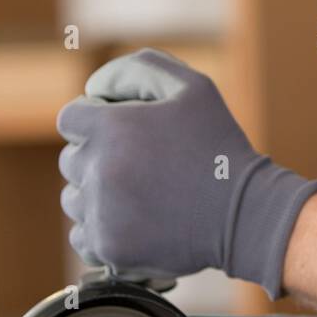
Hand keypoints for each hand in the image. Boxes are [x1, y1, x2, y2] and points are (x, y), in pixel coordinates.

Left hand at [56, 47, 316, 297]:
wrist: (245, 215)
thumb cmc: (220, 147)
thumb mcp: (193, 87)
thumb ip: (140, 69)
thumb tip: (95, 86)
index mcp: (112, 127)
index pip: (71, 119)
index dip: (95, 122)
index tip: (124, 133)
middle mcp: (99, 170)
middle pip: (71, 160)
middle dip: (98, 157)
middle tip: (140, 165)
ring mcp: (102, 213)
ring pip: (74, 199)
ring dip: (97, 195)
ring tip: (140, 195)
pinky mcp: (109, 248)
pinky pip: (82, 236)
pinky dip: (102, 230)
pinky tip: (134, 221)